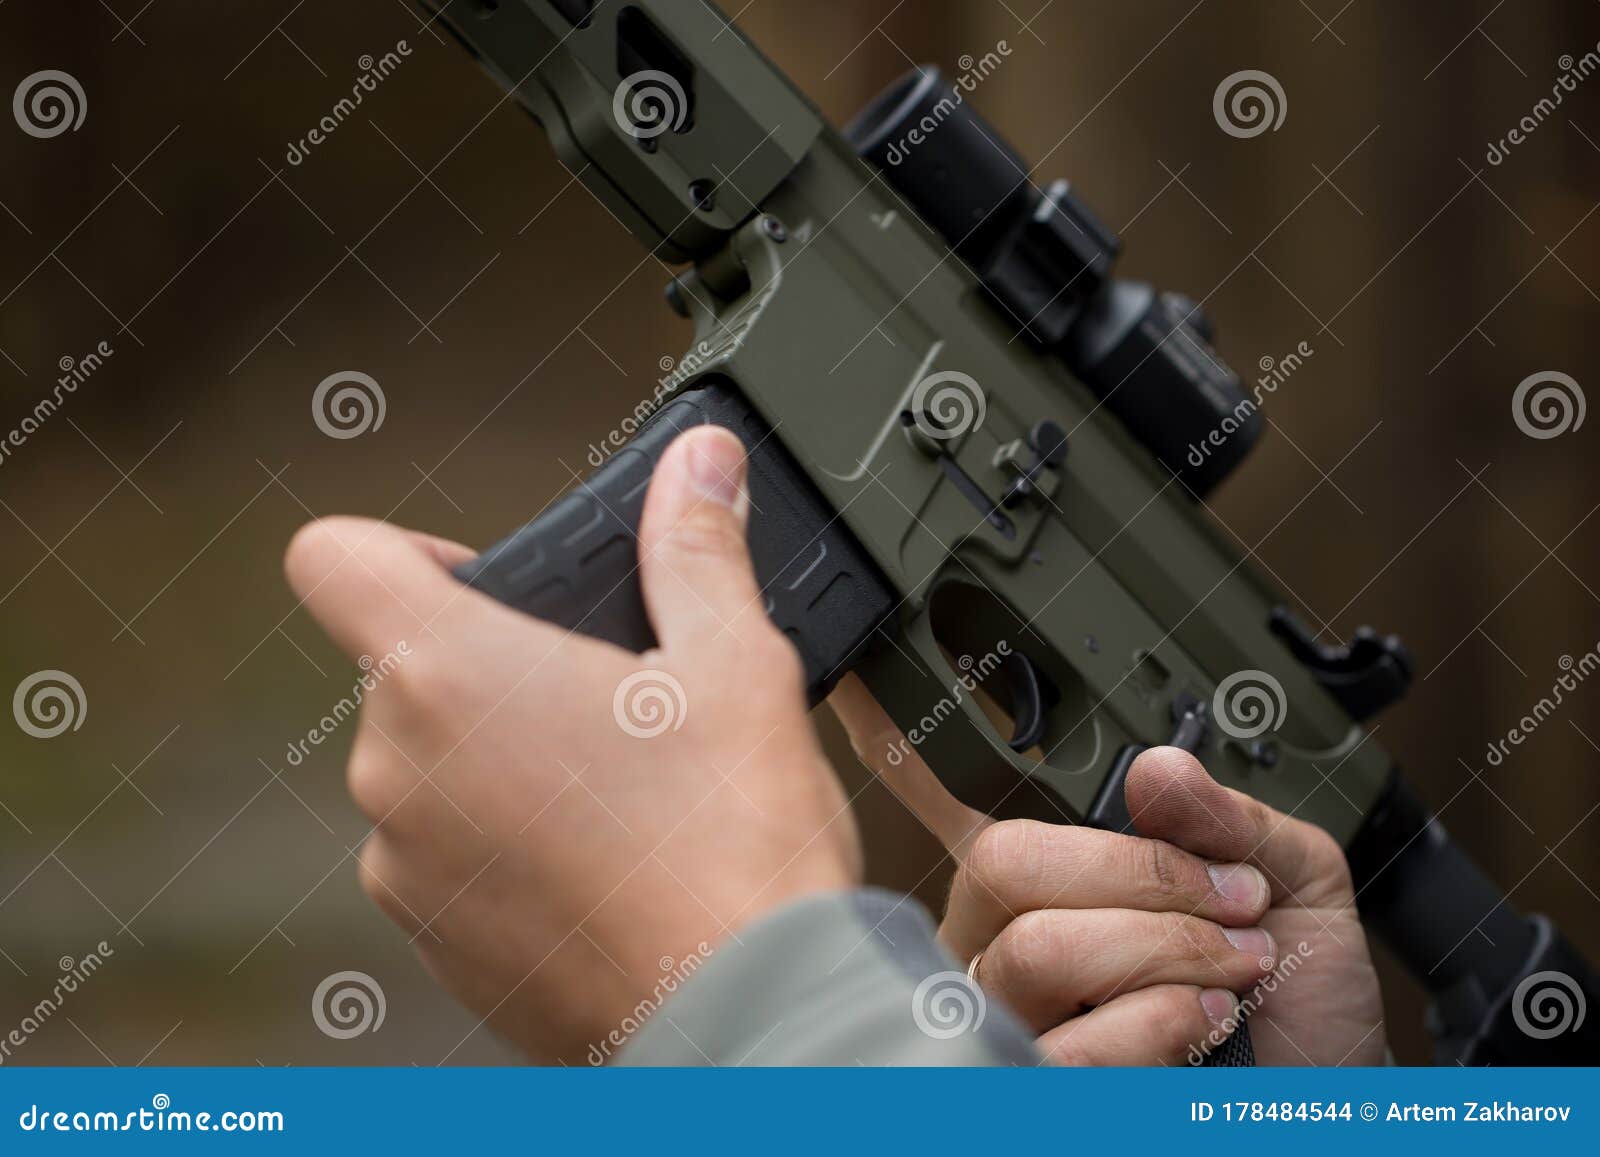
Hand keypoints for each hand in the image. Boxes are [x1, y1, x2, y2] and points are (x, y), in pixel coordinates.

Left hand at [285, 427, 860, 1063]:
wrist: (744, 1016)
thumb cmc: (731, 844)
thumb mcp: (733, 664)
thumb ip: (696, 549)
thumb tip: (699, 463)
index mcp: (449, 675)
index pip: (334, 559)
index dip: (399, 550)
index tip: (479, 581)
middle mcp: (395, 769)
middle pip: (404, 672)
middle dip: (491, 671)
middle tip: (603, 700)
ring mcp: (404, 865)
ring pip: (426, 769)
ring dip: (498, 763)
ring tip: (613, 794)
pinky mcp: (431, 942)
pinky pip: (442, 856)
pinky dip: (500, 846)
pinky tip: (599, 865)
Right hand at [829, 679, 1385, 1064]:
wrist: (1331, 1100)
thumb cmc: (1298, 1007)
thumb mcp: (1291, 884)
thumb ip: (1230, 820)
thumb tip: (1155, 769)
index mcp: (1054, 880)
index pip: (951, 804)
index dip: (893, 747)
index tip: (860, 691)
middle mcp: (1008, 945)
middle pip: (998, 863)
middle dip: (1134, 871)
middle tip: (1223, 899)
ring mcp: (1013, 1023)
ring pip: (1034, 949)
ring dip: (1163, 948)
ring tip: (1232, 969)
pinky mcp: (1032, 1085)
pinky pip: (1064, 1044)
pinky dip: (1160, 1022)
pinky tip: (1202, 1027)